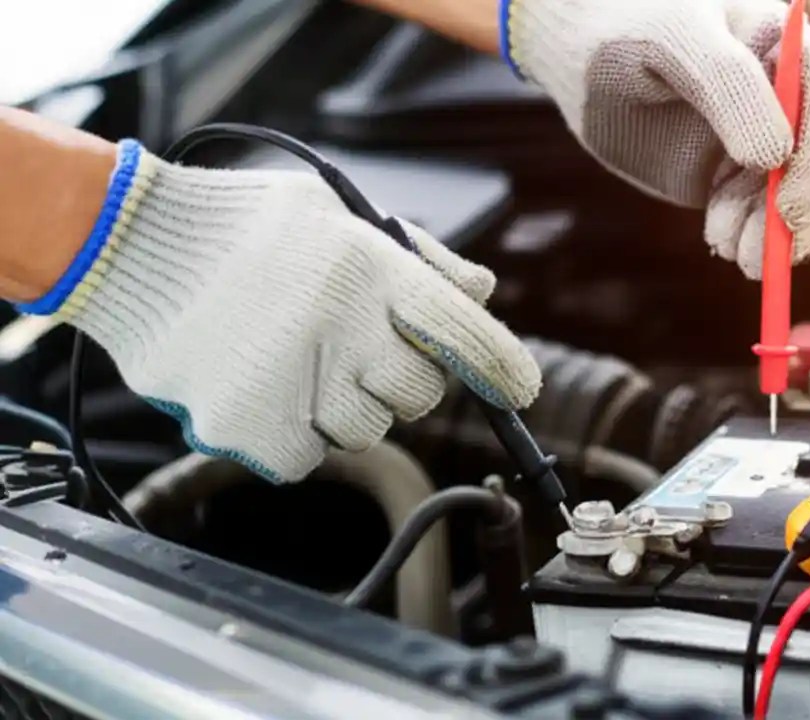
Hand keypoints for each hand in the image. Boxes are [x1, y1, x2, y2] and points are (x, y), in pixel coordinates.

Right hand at [38, 141, 539, 481]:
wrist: (131, 244)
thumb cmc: (242, 225)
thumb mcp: (338, 212)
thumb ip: (418, 257)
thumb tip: (480, 294)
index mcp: (369, 268)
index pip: (462, 331)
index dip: (501, 366)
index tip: (520, 389)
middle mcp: (340, 325)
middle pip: (420, 396)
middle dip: (402, 381)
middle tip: (356, 351)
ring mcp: (293, 379)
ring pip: (365, 431)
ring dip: (345, 408)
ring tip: (297, 361)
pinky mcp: (248, 425)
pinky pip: (308, 458)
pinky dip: (296, 437)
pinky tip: (268, 390)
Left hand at [505, 0, 809, 277]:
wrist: (580, 57)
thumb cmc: (629, 27)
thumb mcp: (678, 41)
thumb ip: (730, 88)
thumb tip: (776, 157)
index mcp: (786, 46)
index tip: (788, 207)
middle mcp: (784, 94)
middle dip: (800, 209)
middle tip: (767, 253)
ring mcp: (760, 136)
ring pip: (790, 193)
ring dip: (771, 232)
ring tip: (731, 254)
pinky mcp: (732, 172)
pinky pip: (755, 211)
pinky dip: (746, 233)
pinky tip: (718, 241)